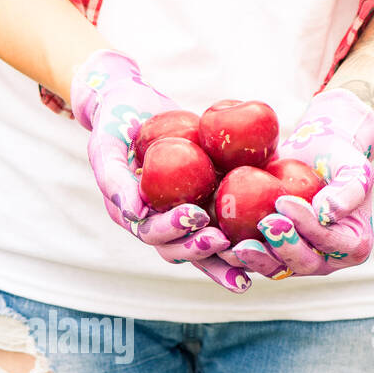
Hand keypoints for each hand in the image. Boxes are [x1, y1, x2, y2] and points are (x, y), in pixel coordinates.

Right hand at [71, 49, 249, 292]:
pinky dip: (245, 236)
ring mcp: (185, 214)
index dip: (174, 231)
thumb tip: (133, 214)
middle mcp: (161, 222)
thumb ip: (114, 179)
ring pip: (205, 247)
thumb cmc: (114, 124)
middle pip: (181, 249)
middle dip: (202, 250)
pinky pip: (226, 221)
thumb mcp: (105, 146)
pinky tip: (268, 239)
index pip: (154, 234)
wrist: (133, 103)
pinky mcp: (207, 200)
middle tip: (225, 241)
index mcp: (136, 216)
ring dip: (224, 261)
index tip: (195, 216)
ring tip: (248, 269)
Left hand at [227, 88, 373, 278]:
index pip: (328, 242)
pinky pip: (255, 261)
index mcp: (353, 246)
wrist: (314, 154)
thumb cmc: (339, 157)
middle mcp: (326, 261)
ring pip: (276, 269)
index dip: (307, 227)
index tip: (284, 202)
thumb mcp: (355, 166)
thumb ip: (350, 189)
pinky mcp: (273, 255)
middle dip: (281, 247)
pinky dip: (238, 257)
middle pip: (302, 263)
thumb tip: (328, 213)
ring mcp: (298, 262)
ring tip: (236, 246)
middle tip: (264, 223)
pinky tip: (220, 245)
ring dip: (256, 260)